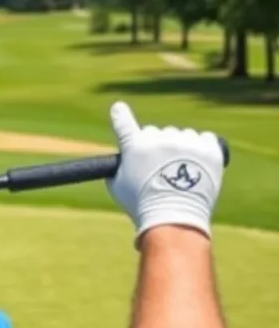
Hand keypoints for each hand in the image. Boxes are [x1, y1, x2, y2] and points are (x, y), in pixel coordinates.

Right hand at [107, 101, 224, 241]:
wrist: (174, 218)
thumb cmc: (141, 205)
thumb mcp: (117, 186)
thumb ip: (120, 166)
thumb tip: (125, 158)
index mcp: (135, 145)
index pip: (124, 123)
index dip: (120, 114)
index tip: (119, 108)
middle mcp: (160, 138)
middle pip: (157, 132)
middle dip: (157, 146)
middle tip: (160, 168)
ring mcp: (186, 142)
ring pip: (183, 135)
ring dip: (181, 147)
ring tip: (180, 172)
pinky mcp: (209, 149)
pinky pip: (205, 138)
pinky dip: (202, 148)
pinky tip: (197, 165)